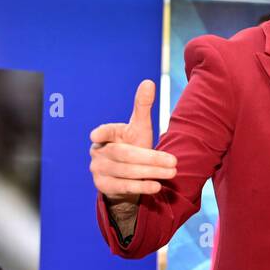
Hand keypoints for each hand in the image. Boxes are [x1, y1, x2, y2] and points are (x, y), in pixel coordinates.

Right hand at [89, 80, 177, 204]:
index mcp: (105, 135)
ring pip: (125, 172)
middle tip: (174, 162)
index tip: (95, 135)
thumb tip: (148, 82)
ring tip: (172, 172)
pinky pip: (123, 187)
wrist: (126, 176)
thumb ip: (142, 107)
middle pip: (124, 155)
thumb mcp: (139, 127)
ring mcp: (98, 170)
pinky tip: (157, 186)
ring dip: (150, 172)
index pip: (104, 132)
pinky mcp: (104, 187)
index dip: (102, 133)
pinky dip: (141, 186)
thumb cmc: (133, 146)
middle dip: (150, 159)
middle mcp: (99, 152)